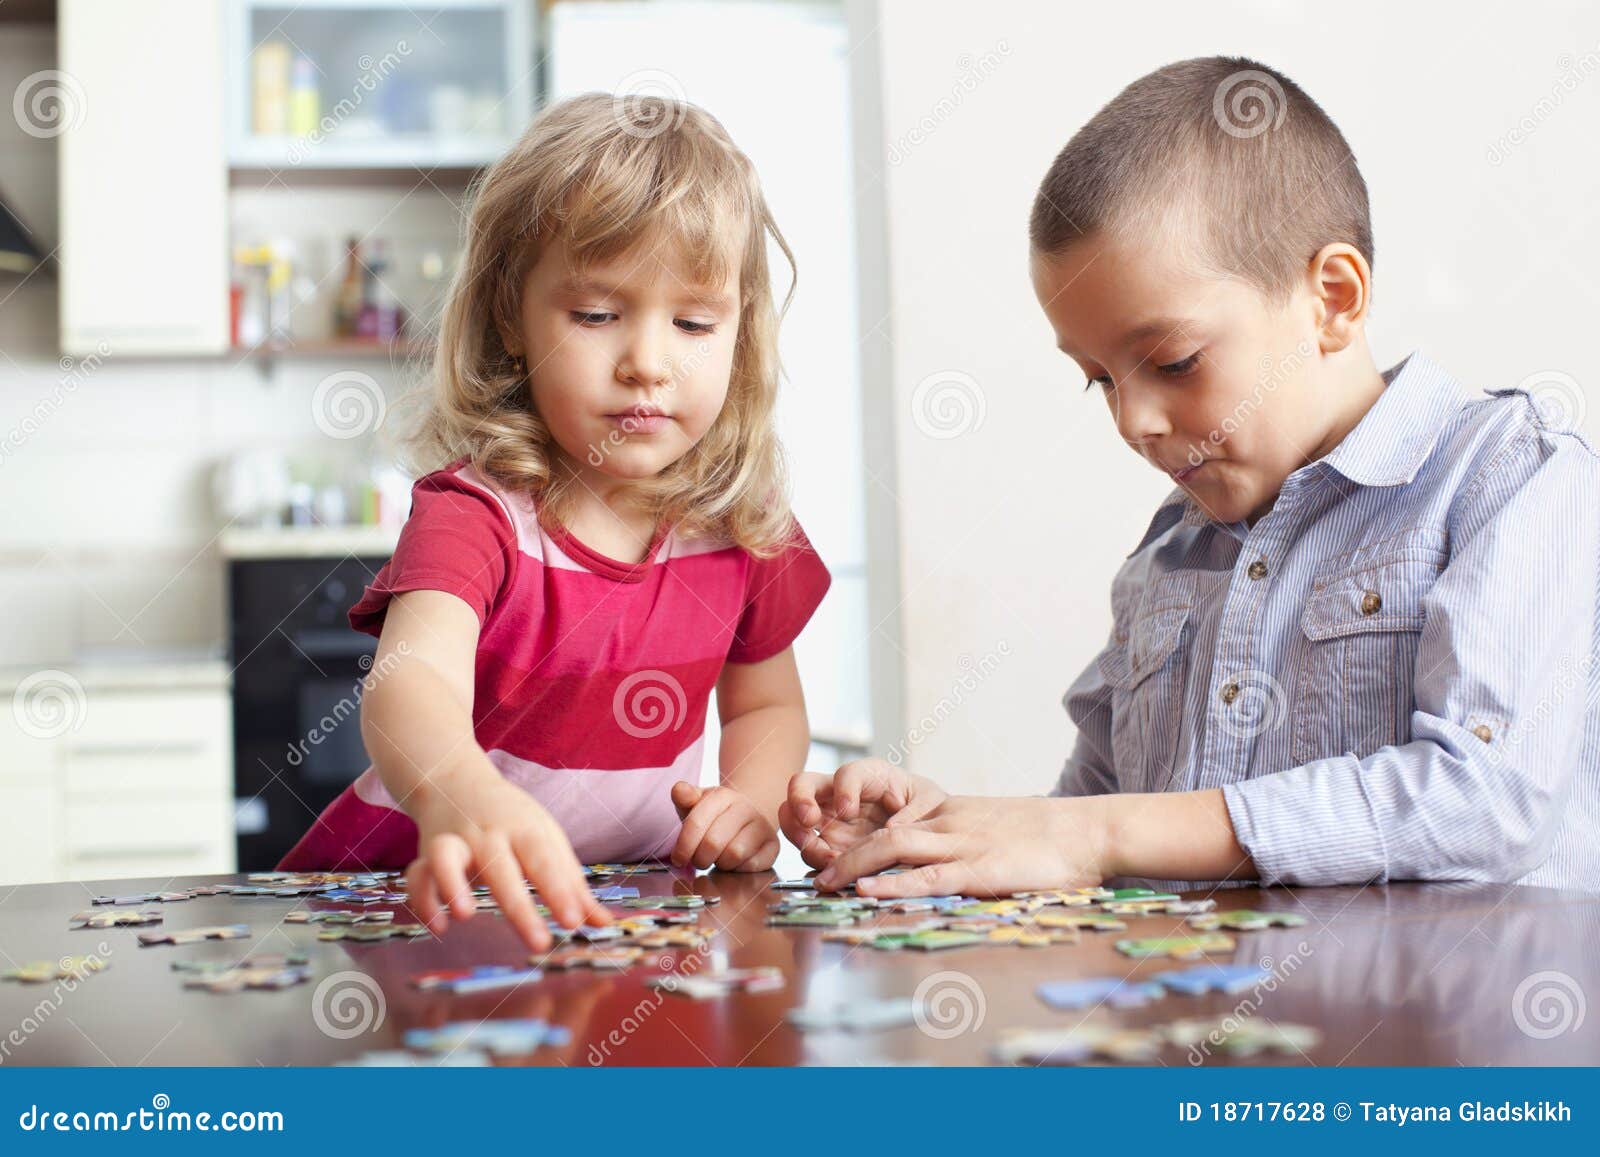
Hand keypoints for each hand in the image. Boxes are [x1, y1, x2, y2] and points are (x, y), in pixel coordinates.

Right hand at [406, 769, 611, 951]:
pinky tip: (440, 925)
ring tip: (466, 916)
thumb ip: (573, 885)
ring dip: (453, 884)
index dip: (560, 892)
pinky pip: (417, 873)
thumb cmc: (513, 819)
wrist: (456, 780)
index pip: (545, 861)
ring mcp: (454, 840)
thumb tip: (606, 924)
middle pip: (501, 867)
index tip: (575, 923)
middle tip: (540, 943)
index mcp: (524, 829)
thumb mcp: (547, 841)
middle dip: (519, 907)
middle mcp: (487, 833)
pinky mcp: (425, 853)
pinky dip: (423, 898)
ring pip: (445, 857)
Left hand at [670, 782, 779, 870]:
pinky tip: (735, 862)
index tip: (678, 859)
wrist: (746, 819)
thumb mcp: (695, 804)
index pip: (696, 823)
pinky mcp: (773, 844)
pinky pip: (751, 866)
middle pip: (713, 843)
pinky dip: (738, 869)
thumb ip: (683, 797)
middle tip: (699, 859)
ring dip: (720, 864)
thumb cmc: (714, 816)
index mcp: (723, 795)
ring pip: (734, 855)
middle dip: (700, 858)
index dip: (683, 846)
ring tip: (718, 858)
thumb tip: (679, 790)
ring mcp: (762, 825)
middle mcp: (745, 807)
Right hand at [778, 758, 947, 872]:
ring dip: (801, 836)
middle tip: (810, 821)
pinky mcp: (829, 848)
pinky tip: (833, 873)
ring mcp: (831, 823)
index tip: (848, 809)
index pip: (846, 773)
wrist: (930, 832)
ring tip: (826, 856)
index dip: (842, 788)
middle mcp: (840, 795)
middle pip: (801, 785)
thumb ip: (916, 811)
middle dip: (799, 801)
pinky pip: (810, 853)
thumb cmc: (927, 807)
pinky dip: (815, 863)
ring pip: (795, 820)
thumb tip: (891, 831)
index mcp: (868, 776)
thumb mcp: (930, 802)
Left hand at [813, 794, 1113, 897]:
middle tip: (814, 872)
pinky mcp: (980, 871)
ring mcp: (963, 846)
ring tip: (824, 884)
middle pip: (880, 832)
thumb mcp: (995, 828)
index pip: (890, 822)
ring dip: (853, 866)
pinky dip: (894, 885)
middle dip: (842, 852)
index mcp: (951, 815)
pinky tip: (867, 893)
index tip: (829, 855)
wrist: (1087, 831)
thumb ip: (966, 839)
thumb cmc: (1047, 838)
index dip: (855, 838)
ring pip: (894, 849)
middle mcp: (948, 826)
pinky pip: (929, 877)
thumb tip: (942, 861)